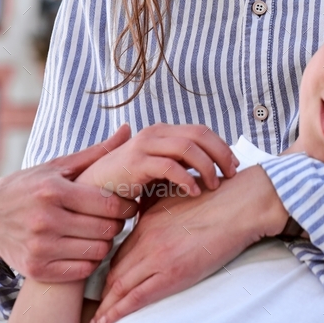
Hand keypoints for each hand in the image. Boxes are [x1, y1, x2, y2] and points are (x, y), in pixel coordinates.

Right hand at [0, 126, 137, 280]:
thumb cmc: (30, 186)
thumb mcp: (59, 165)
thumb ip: (96, 152)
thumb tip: (127, 129)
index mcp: (53, 190)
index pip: (107, 204)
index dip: (127, 205)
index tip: (130, 203)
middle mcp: (45, 220)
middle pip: (105, 229)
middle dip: (119, 223)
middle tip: (118, 218)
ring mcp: (39, 247)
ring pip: (97, 251)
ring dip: (106, 242)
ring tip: (102, 231)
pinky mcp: (36, 269)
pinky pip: (81, 270)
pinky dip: (91, 260)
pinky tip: (86, 246)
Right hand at [77, 123, 238, 197]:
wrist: (89, 191)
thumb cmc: (124, 183)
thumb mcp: (155, 169)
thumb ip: (176, 161)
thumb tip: (204, 162)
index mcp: (162, 131)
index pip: (200, 131)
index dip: (220, 146)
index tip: (233, 164)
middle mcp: (154, 133)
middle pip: (199, 134)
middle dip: (220, 153)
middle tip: (232, 173)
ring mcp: (144, 145)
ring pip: (187, 147)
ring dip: (206, 166)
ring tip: (214, 185)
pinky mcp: (135, 163)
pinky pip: (169, 166)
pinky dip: (185, 178)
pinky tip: (194, 191)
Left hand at [91, 165, 288, 322]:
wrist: (240, 204)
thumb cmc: (218, 200)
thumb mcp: (180, 201)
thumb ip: (160, 213)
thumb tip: (151, 223)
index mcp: (148, 221)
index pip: (119, 253)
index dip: (108, 273)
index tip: (103, 287)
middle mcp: (147, 238)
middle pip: (114, 271)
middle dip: (102, 294)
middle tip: (94, 309)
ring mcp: (157, 255)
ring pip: (119, 286)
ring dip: (106, 307)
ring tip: (97, 320)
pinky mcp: (172, 272)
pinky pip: (136, 297)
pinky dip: (118, 311)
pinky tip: (107, 321)